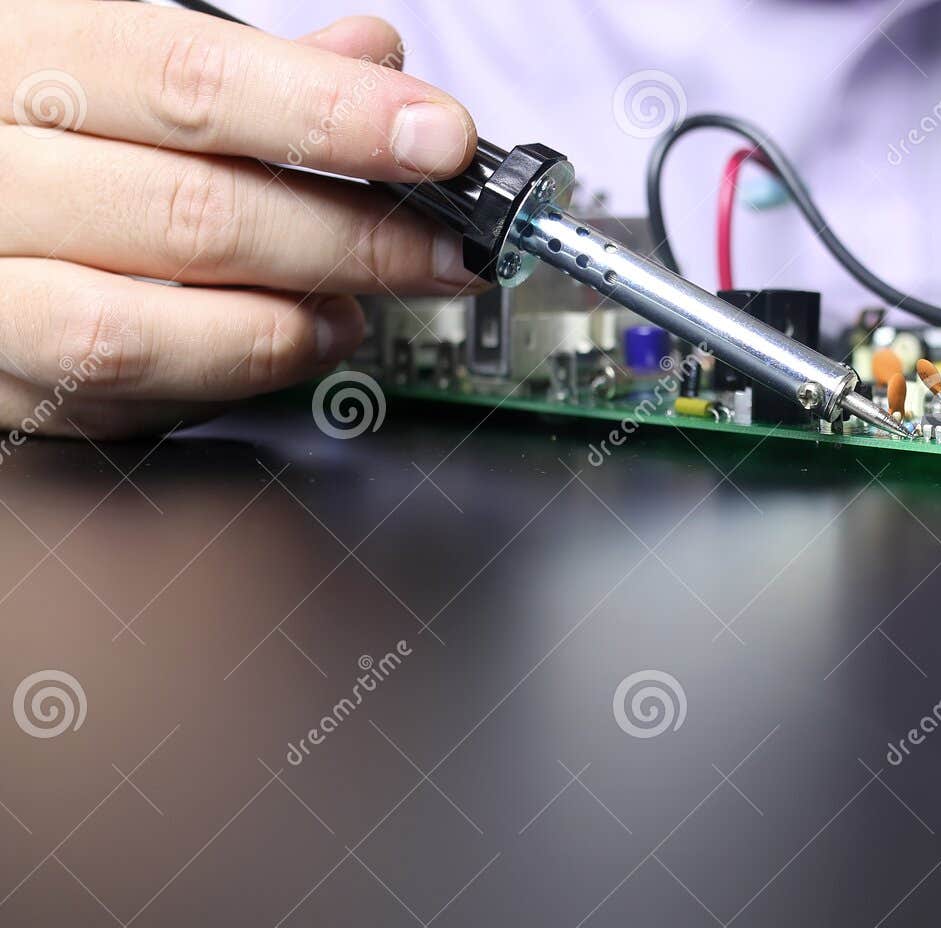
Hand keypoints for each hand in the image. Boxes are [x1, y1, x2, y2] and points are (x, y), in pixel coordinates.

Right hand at [0, 0, 482, 439]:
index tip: (438, 139)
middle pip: (193, 213)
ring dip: (283, 331)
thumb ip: (238, 69)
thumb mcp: (108, 68)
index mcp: (17, 60)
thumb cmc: (32, 133)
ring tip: (353, 316)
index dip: (330, 113)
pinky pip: (123, 402)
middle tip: (442, 250)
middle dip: (350, 239)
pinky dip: (225, 384)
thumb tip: (371, 55)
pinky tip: (283, 350)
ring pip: (141, 331)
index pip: (186, 78)